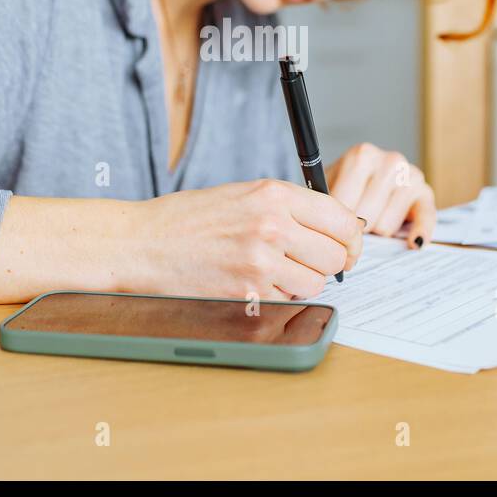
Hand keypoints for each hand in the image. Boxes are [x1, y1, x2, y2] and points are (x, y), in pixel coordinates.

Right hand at [136, 179, 363, 300]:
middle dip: (328, 262)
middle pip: (336, 255)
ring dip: (302, 282)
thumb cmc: (190, 218)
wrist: (144, 243)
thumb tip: (336, 227)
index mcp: (274, 194)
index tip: (348, 246)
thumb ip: (290, 207)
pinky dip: (279, 297)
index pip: (343, 219)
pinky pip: (287, 301)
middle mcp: (273, 226)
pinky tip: (255, 282)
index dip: (352, 238)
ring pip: (315, 283)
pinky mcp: (248, 294)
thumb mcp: (245, 194)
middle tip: (309, 261)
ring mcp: (261, 262)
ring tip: (274, 270)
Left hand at [326, 143, 435, 248]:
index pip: (344, 206)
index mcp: (362, 155)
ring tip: (374, 218)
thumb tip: (331, 224)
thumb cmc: (346, 184)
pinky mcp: (426, 194)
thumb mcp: (328, 185)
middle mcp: (390, 162)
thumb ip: (327, 201)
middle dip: (358, 226)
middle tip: (356, 220)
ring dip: (377, 230)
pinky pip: (425, 219)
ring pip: (385, 227)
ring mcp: (411, 176)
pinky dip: (420, 232)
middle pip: (366, 219)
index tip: (333, 219)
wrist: (367, 179)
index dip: (336, 219)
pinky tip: (414, 242)